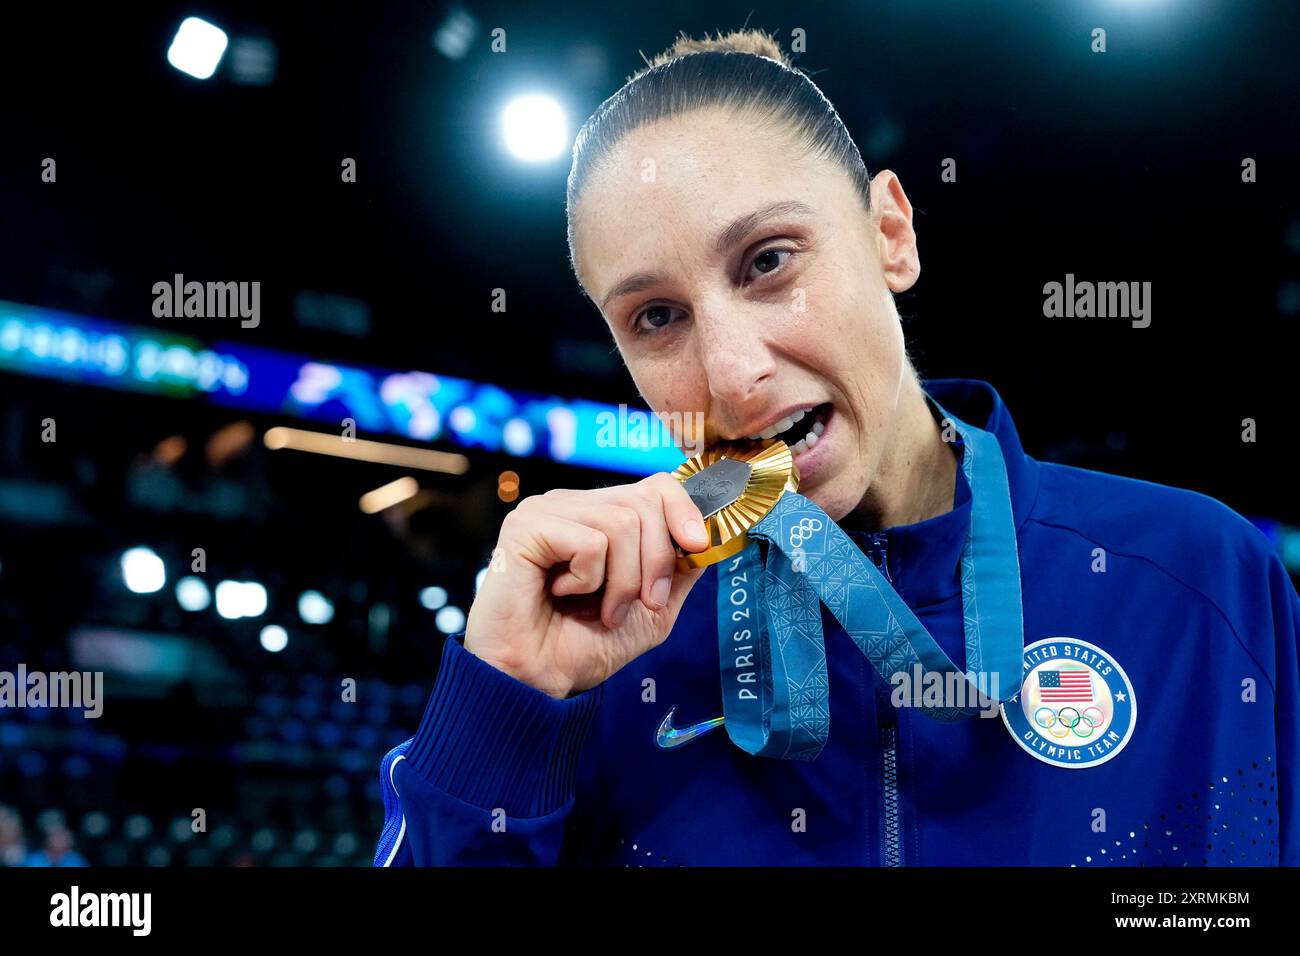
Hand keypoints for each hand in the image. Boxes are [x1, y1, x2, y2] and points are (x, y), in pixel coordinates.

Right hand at [463, 472, 709, 697]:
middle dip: (657, 561)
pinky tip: (561, 594)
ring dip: (623, 581)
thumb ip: (678, 572)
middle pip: (645, 501)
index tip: (698, 547)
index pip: (655, 485)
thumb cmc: (581, 647)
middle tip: (643, 604)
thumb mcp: (651, 611)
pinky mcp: (527, 527)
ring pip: (622, 522)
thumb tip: (709, 538)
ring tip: (601, 609)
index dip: (685, 511)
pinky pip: (591, 542)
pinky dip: (588, 580)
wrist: (536, 682)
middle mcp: (572, 504)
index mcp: (599, 516)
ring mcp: (546, 511)